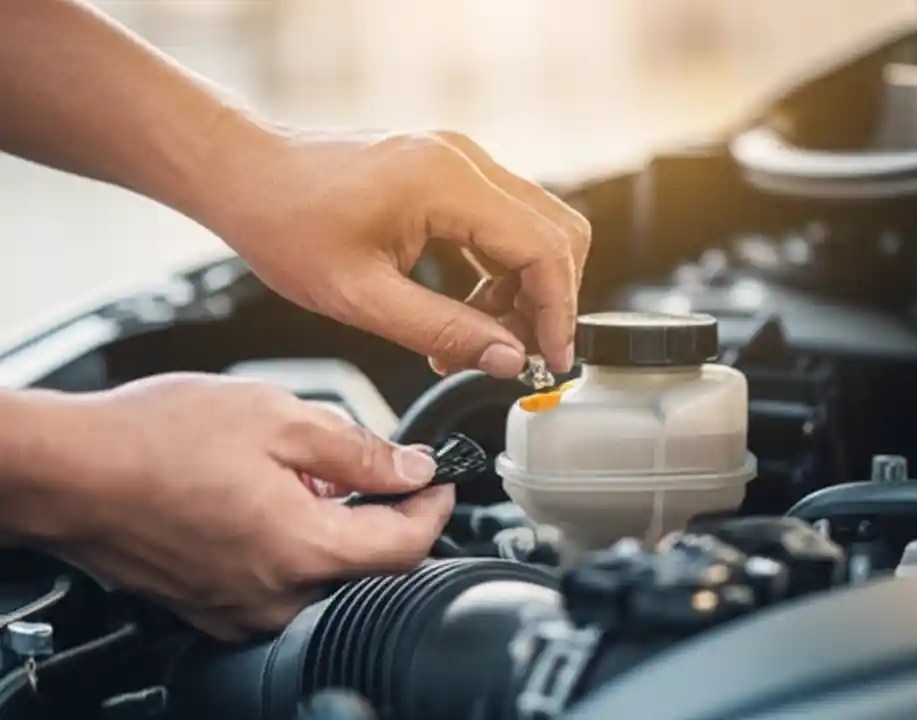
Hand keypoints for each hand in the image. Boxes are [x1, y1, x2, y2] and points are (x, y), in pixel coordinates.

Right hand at [14, 374, 452, 640]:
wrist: (68, 472)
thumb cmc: (155, 439)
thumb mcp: (277, 417)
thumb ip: (359, 449)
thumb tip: (413, 467)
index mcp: (302, 549)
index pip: (408, 547)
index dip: (435, 509)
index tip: (439, 481)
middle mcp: (276, 596)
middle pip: (370, 568)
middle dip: (385, 517)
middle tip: (376, 469)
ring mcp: (241, 610)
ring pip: (326, 578)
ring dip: (338, 532)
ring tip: (309, 479)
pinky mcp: (213, 610)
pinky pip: (281, 586)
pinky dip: (295, 549)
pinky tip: (272, 504)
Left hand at [201, 126, 589, 375]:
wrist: (244, 174)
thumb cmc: (284, 223)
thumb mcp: (360, 298)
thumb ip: (443, 330)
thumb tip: (507, 357)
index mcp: (447, 182)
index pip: (543, 249)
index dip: (557, 312)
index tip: (549, 359)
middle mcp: (465, 160)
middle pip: (557, 233)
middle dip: (547, 301)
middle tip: (517, 354)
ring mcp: (461, 161)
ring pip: (536, 229)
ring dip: (521, 290)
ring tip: (475, 341)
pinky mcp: (450, 172)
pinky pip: (504, 223)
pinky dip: (500, 271)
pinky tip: (464, 311)